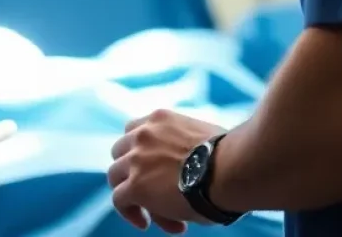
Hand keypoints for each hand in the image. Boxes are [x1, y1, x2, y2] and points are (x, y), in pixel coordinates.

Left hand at [108, 110, 224, 232]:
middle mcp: (144, 133)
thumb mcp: (200, 134)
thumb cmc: (225, 156)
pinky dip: (130, 212)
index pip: (137, 129)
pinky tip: (146, 223)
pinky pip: (119, 200)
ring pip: (115, 175)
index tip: (153, 168)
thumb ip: (184, 142)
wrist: (227, 168)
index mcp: (161, 118)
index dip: (141, 150)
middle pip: (120, 150)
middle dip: (131, 170)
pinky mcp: (135, 186)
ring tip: (150, 211)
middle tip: (149, 188)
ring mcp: (136, 159)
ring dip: (130, 192)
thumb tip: (189, 163)